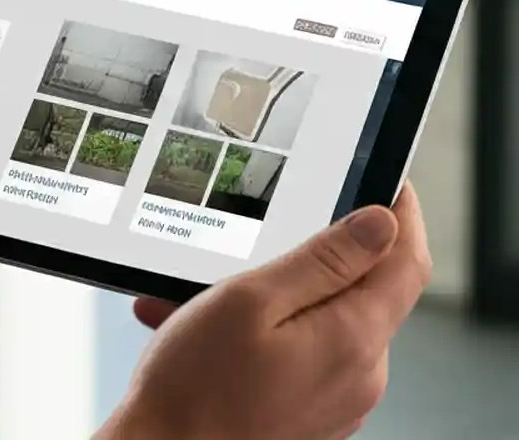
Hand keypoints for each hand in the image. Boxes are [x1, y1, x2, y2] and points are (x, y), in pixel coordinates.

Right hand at [100, 185, 430, 439]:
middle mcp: (359, 375)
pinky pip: (300, 357)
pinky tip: (206, 334)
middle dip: (310, 262)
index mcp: (353, 338)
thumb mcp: (250, 299)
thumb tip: (380, 223)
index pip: (406, 262)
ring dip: (272, 301)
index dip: (402, 216)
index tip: (389, 184)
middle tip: (252, 246)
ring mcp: (337, 401)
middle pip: (361, 292)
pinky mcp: (310, 415)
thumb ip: (322, 260)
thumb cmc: (194, 387)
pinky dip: (261, 336)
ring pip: (321, 324)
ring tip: (199, 301)